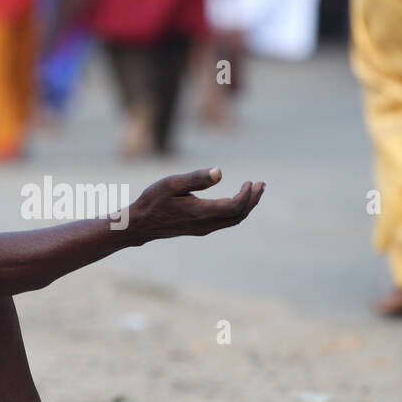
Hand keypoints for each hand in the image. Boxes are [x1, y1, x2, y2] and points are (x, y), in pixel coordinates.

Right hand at [125, 168, 264, 245]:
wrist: (139, 225)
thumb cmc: (153, 200)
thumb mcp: (172, 183)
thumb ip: (196, 178)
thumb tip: (220, 172)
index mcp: (200, 212)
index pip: (235, 207)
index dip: (247, 195)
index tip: (250, 181)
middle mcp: (205, 224)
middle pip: (239, 215)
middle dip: (253, 200)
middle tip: (261, 184)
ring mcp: (203, 229)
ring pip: (234, 220)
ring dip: (247, 206)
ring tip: (254, 190)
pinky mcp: (200, 229)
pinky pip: (226, 222)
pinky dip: (237, 210)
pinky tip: (236, 199)